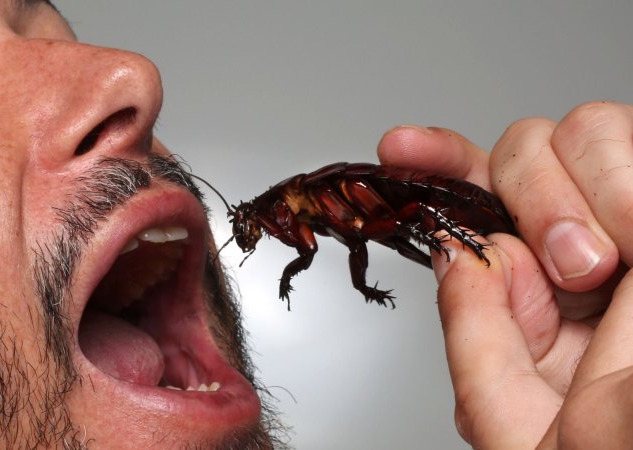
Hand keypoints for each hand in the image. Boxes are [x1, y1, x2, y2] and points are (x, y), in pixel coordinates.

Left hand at [378, 102, 632, 447]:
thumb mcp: (509, 414)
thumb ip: (472, 336)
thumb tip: (456, 253)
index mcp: (520, 287)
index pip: (468, 198)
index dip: (432, 161)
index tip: (401, 150)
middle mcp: (571, 243)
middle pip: (525, 148)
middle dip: (536, 194)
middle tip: (575, 268)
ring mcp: (621, 219)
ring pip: (589, 131)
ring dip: (601, 193)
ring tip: (617, 267)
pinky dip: (628, 189)